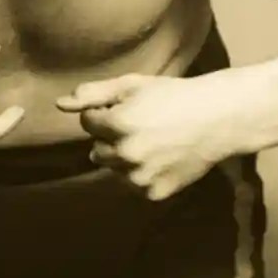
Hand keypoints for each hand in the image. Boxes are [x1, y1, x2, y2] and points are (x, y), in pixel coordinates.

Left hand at [56, 72, 238, 200]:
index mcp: (118, 125)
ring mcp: (141, 177)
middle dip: (112, 138)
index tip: (129, 108)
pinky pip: (136, 185)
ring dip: (125, 157)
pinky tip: (163, 157)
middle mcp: (126, 154)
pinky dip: (144, 174)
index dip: (105, 113)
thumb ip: (93, 93)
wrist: (218, 119)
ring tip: (153, 141)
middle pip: (96, 149)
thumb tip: (59, 104)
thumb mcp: (133, 85)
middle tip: (142, 125)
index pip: (88, 123)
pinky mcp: (155, 192)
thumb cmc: (174, 96)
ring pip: (115, 169)